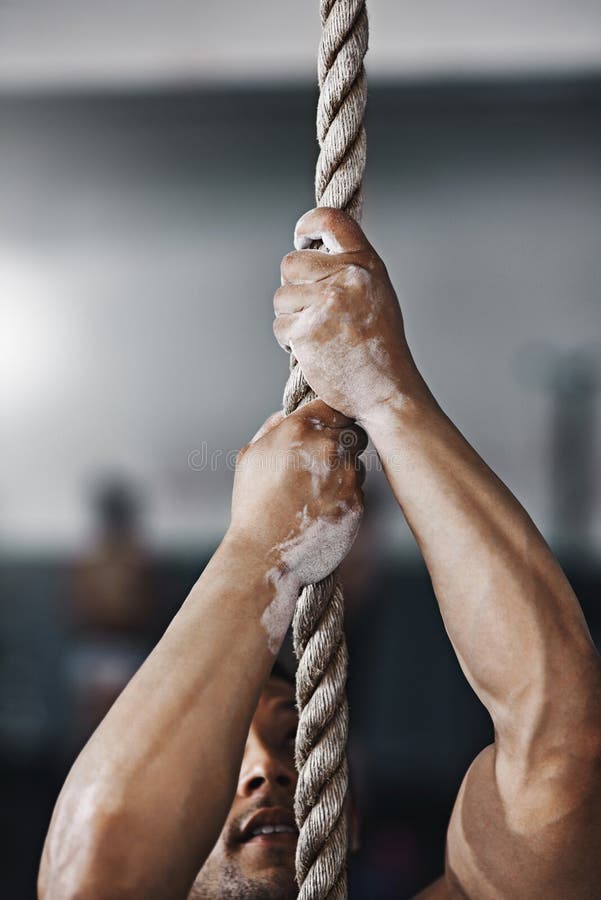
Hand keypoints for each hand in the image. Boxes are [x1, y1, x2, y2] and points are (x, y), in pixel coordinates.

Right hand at [229, 400, 365, 586]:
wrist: (264, 555)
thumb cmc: (252, 506)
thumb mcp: (251, 457)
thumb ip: (272, 429)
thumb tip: (287, 414)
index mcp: (299, 429)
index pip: (333, 405)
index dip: (330, 416)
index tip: (325, 426)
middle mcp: (327, 447)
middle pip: (353, 430)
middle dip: (341, 442)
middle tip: (323, 461)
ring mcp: (345, 475)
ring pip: (357, 461)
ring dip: (344, 470)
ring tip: (316, 491)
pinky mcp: (357, 502)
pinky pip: (358, 489)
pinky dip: (345, 496)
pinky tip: (322, 509)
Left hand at [273, 207, 425, 425]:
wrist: (386, 389)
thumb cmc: (380, 347)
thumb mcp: (376, 294)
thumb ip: (348, 270)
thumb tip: (308, 253)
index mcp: (365, 264)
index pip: (330, 219)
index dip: (308, 225)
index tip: (301, 239)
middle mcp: (347, 278)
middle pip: (291, 263)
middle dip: (293, 287)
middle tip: (311, 310)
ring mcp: (326, 304)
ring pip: (281, 296)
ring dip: (290, 316)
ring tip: (317, 334)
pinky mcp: (307, 331)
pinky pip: (280, 325)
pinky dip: (289, 340)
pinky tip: (313, 349)